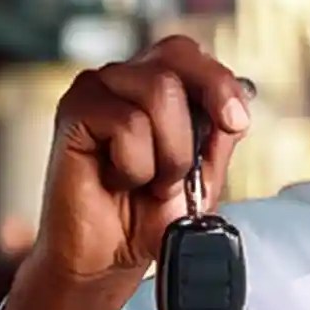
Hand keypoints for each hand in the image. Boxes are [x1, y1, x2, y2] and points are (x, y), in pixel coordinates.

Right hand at [0, 36, 252, 309]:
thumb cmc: (149, 213)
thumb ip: (218, 134)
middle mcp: (125, 77)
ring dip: (169, 152)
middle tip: (190, 165)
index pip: (190, 53)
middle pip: (177, 55)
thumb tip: (233, 106)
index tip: (236, 124)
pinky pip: (127, 124)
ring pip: (159, 90)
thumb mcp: (204, 172)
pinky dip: (136, 164)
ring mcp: (96, 90)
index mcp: (156, 83)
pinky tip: (116, 179)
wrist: (108, 257)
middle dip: (199, 114)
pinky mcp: (73, 112)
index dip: (220, 83)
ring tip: (147, 179)